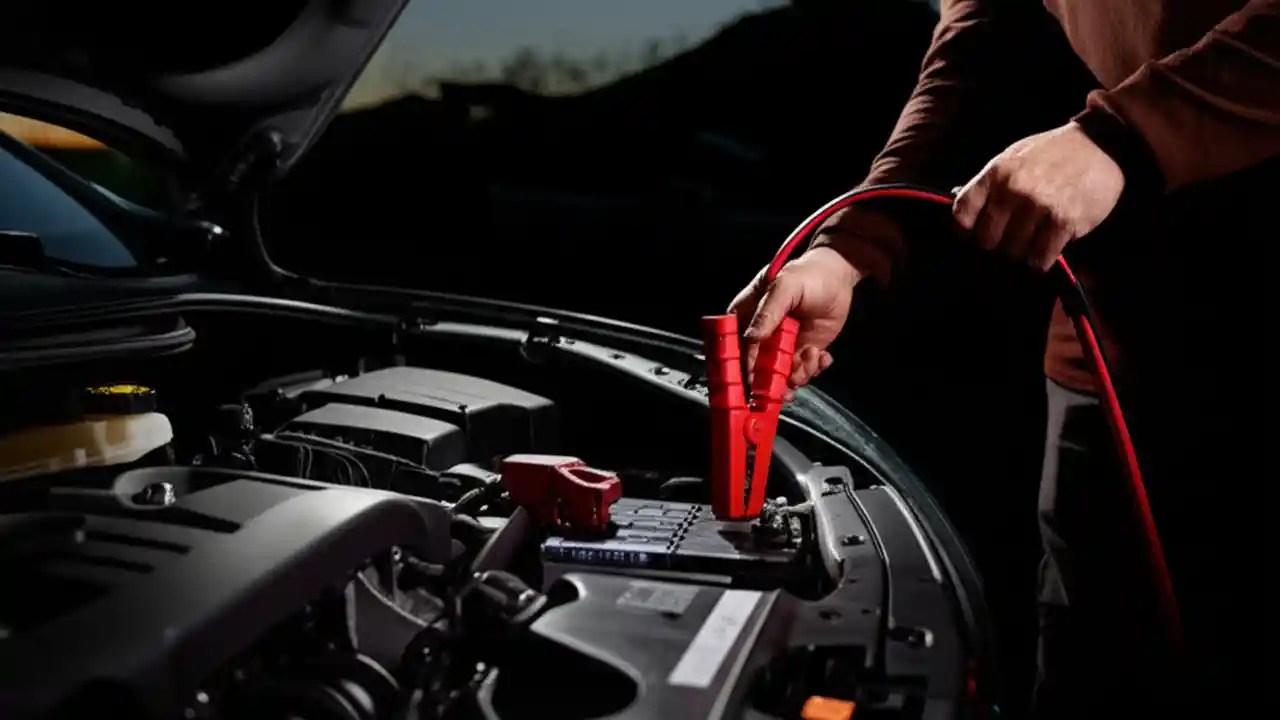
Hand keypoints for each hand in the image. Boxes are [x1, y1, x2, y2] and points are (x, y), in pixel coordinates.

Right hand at [728, 247, 858, 399]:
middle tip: (788, 383)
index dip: (742, 370)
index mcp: (746, 319)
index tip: (754, 384)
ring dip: (799, 374)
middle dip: (772, 383)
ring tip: (812, 355)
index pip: (736, 350)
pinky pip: (804, 372)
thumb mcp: (785, 287)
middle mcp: (760, 338)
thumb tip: (750, 338)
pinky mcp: (802, 353)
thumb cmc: (806, 274)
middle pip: (756, 372)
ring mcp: (781, 348)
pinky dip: (814, 369)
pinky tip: (823, 355)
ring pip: (782, 377)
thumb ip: (768, 312)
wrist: (837, 276)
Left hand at [953, 121, 1124, 269]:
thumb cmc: (1051, 153)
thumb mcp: (1013, 157)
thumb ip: (988, 184)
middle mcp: (1014, 189)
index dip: (966, 231)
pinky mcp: (1064, 222)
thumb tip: (962, 212)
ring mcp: (1039, 206)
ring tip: (1032, 241)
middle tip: (1009, 240)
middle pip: (987, 240)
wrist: (1100, 143)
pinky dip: (1041, 260)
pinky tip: (1046, 249)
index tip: (974, 235)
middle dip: (997, 244)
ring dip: (1022, 253)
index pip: (962, 215)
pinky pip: (1040, 259)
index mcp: (996, 173)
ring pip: (1014, 252)